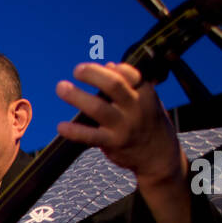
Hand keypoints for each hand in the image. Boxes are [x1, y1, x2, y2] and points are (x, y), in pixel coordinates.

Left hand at [54, 62, 185, 187]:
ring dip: (77, 96)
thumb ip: (128, 84)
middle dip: (92, 74)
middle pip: (113, 85)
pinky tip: (61, 126)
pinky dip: (74, 131)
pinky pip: (91, 136)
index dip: (113, 68)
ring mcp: (124, 126)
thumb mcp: (147, 100)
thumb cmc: (149, 122)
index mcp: (145, 93)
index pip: (129, 73)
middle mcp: (135, 107)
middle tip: (77, 70)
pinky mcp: (114, 143)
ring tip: (61, 88)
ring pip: (98, 108)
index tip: (103, 66)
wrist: (160, 156)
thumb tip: (108, 65)